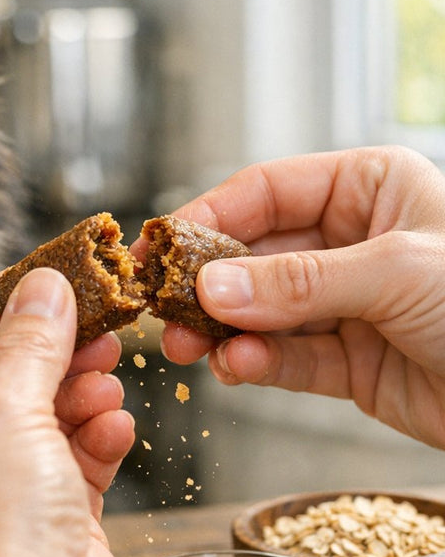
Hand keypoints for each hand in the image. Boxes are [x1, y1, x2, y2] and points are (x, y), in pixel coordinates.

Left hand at [0, 268, 157, 556]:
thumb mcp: (4, 412)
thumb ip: (28, 343)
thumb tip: (44, 287)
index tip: (36, 277)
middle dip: (43, 352)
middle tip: (90, 318)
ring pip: (28, 426)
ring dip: (72, 395)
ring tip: (109, 368)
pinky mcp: (29, 534)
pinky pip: (59, 469)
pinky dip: (88, 443)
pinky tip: (116, 424)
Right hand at [148, 146, 444, 449]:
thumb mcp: (396, 273)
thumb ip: (298, 282)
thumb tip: (212, 289)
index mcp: (369, 189)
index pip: (266, 190)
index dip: (208, 216)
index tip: (161, 247)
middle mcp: (351, 242)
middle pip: (253, 255)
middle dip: (207, 284)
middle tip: (164, 308)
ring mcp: (347, 303)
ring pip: (261, 311)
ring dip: (222, 330)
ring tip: (189, 347)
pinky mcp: (348, 360)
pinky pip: (286, 357)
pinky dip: (258, 364)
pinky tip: (239, 368)